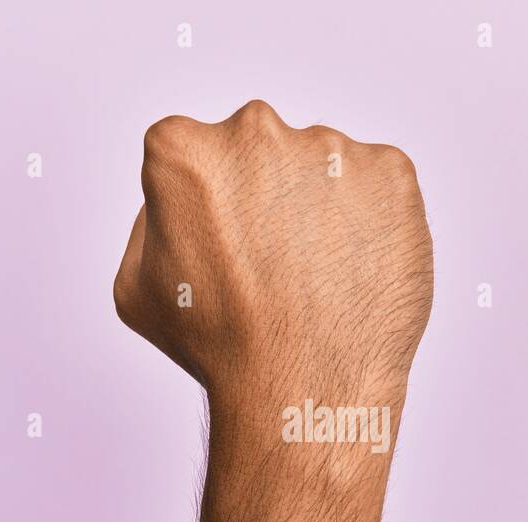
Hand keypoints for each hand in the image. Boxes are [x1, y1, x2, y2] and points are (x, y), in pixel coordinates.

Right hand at [113, 100, 432, 414]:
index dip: (208, 207)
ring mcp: (329, 147)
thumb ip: (150, 220)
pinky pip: (381, 185)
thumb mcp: (136, 288)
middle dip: (265, 195)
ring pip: (323, 166)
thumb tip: (179, 197)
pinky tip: (357, 272)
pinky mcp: (391, 171)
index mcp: (182, 148)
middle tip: (274, 266)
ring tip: (319, 278)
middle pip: (259, 150)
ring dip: (322, 207)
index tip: (225, 248)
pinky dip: (376, 220)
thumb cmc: (219, 348)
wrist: (305, 386)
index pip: (193, 154)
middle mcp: (254, 129)